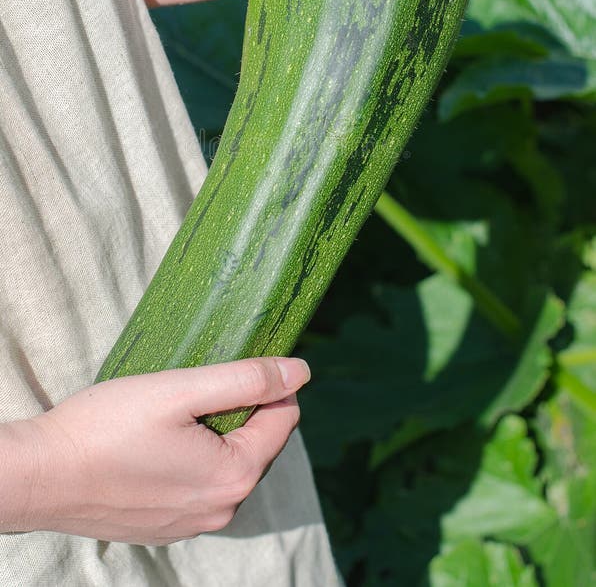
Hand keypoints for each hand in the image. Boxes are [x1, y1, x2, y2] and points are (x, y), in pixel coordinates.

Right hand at [2, 357, 309, 544]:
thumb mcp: (181, 390)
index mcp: (235, 475)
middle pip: (259, 442)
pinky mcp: (167, 525)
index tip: (238, 363)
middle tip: (196, 386)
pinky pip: (200, 483)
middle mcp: (222, 509)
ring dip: (214, 432)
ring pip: (228, 461)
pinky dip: (191, 457)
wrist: (41, 476)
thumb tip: (301, 372)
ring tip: (174, 412)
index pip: (285, 419)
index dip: (270, 383)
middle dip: (240, 409)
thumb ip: (246, 380)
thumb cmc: (108, 427)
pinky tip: (158, 440)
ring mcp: (192, 523)